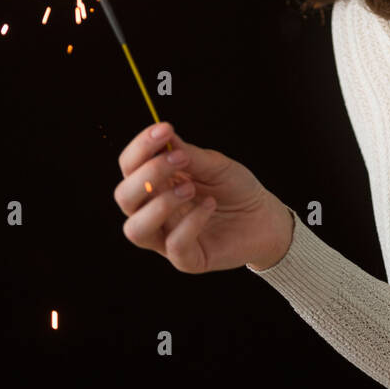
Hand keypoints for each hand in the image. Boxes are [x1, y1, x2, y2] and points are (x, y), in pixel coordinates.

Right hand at [113, 122, 293, 272]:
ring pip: (136, 230)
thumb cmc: (236, 189)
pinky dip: (191, 223)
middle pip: (124, 197)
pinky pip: (174, 246)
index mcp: (156, 184)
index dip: (140, 148)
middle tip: (180, 159)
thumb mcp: (215, 165)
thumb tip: (164, 135)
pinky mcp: (187, 260)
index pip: (129, 166)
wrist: (265, 218)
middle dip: (148, 174)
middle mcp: (153, 212)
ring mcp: (167, 238)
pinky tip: (210, 205)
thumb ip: (188, 154)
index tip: (164, 129)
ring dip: (160, 204)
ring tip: (191, 188)